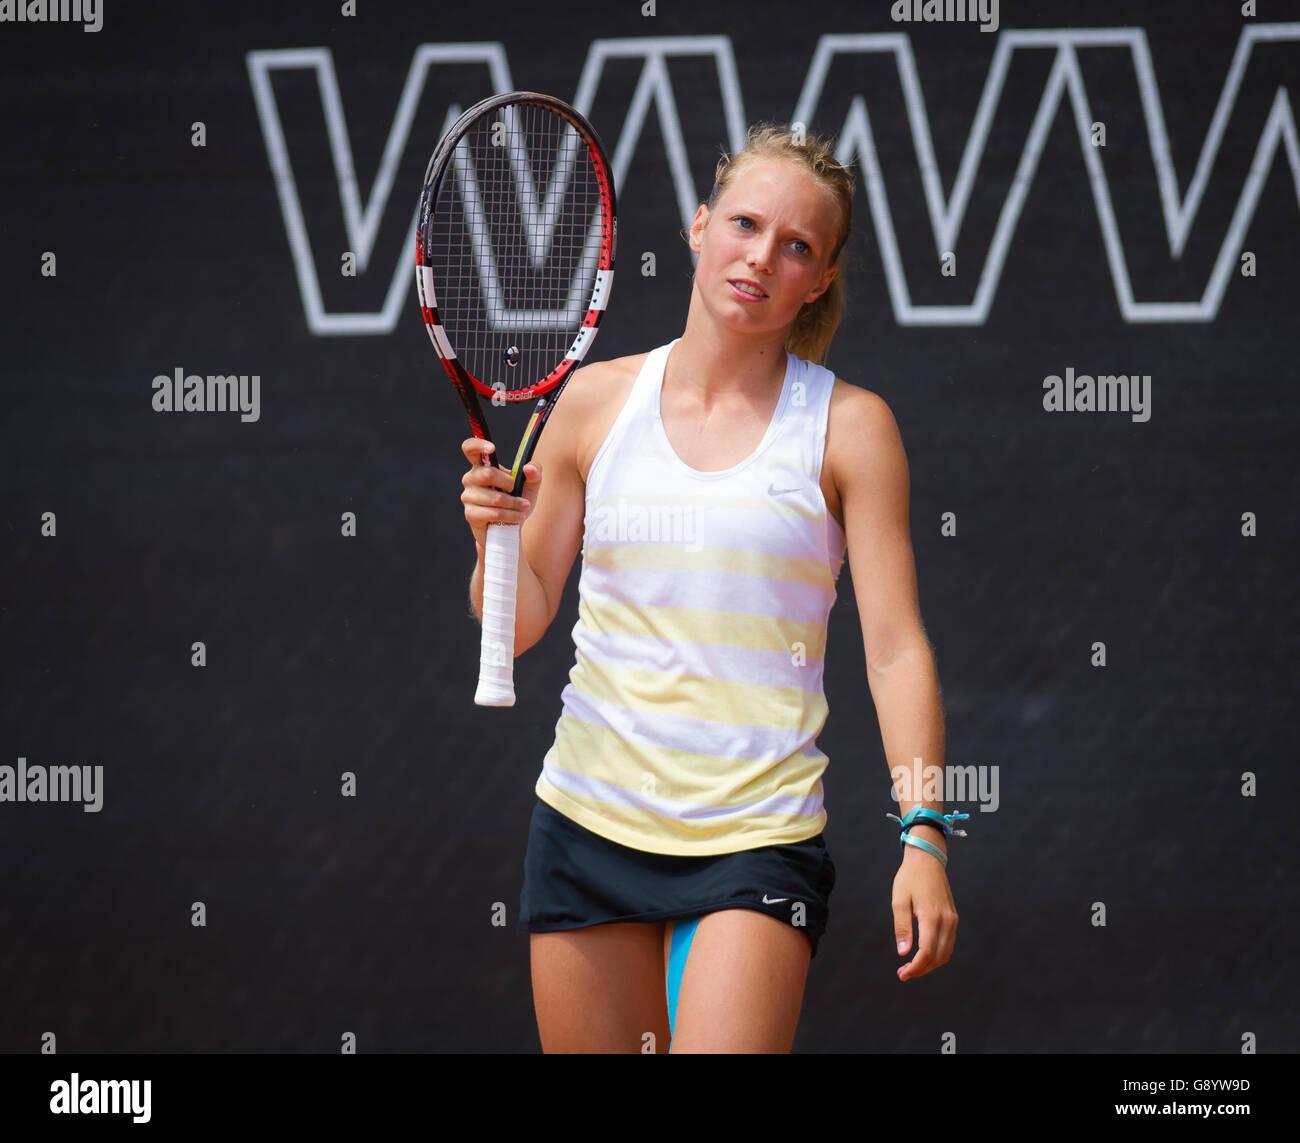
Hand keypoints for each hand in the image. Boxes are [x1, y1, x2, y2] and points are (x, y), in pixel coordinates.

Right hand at [459, 438, 541, 550]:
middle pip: (487, 474)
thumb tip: (528, 468)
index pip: (470, 449)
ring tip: (524, 507)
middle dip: (509, 484)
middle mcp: (471, 479)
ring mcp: (468, 497)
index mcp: (482, 466)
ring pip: (494, 497)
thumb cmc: (517, 502)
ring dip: (514, 504)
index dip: (477, 445)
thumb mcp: (530, 486)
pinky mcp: (471, 515)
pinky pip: (493, 513)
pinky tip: (518, 517)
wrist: (510, 529)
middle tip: (517, 490)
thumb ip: (534, 473)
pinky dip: (510, 516)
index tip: (492, 448)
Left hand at [891, 846, 957, 980]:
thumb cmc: (909, 878)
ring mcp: (952, 919)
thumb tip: (903, 953)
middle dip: (922, 969)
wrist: (927, 859)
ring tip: (911, 966)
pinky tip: (922, 954)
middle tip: (903, 973)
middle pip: (939, 957)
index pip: (927, 952)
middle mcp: (946, 920)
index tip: (902, 974)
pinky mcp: (953, 918)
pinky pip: (948, 943)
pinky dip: (937, 954)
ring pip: (946, 953)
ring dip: (930, 964)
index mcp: (931, 916)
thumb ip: (902, 928)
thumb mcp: (899, 901)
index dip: (916, 967)